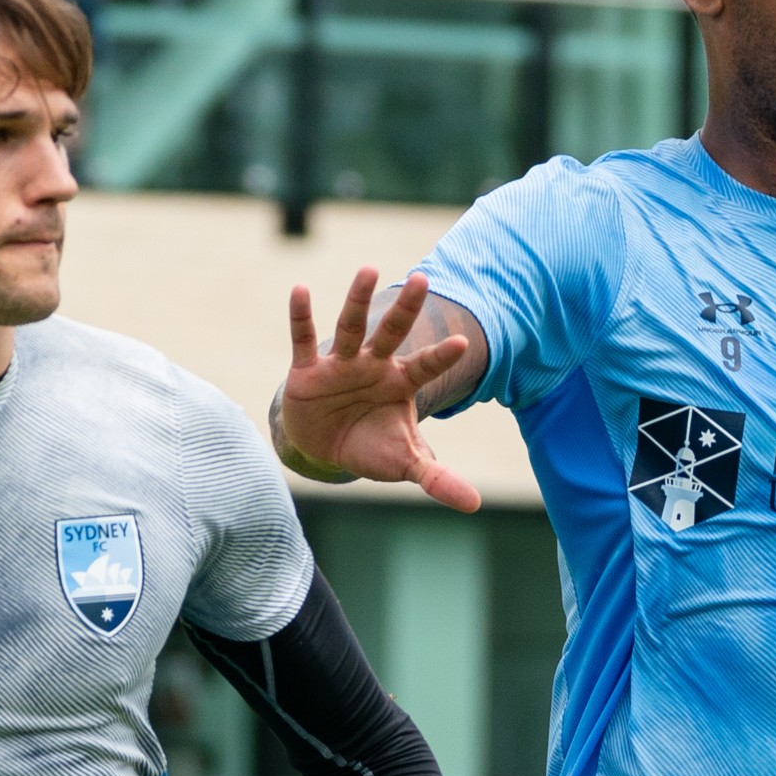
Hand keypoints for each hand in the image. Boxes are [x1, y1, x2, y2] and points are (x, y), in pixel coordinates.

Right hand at [278, 268, 480, 512]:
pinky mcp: (308, 370)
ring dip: (357, 301)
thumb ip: (437, 479)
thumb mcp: (404, 464)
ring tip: (370, 270)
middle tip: (422, 279)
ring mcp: (341, 365)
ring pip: (351, 328)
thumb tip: (475, 506)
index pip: (425, 367)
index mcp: (400, 384)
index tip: (462, 342)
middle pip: (391, 334)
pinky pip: (303, 340)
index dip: (440, 356)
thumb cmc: (371, 447)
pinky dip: (301, 317)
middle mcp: (373, 366)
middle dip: (406, 310)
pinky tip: (300, 290)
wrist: (324, 448)